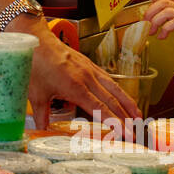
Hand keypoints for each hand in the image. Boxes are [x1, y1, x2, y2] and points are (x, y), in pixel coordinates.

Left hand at [24, 23, 140, 130]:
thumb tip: (42, 130)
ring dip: (128, 103)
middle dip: (126, 118)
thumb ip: (41, 114)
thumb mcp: (35, 94)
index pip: (100, 108)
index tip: (126, 133)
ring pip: (114, 88)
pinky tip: (123, 97)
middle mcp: (86, 78)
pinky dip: (118, 90)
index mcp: (75, 87)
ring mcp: (89, 69)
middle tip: (135, 132)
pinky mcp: (89, 64)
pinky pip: (108, 79)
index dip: (115, 122)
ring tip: (138, 116)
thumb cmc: (35, 65)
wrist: (36, 40)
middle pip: (112, 100)